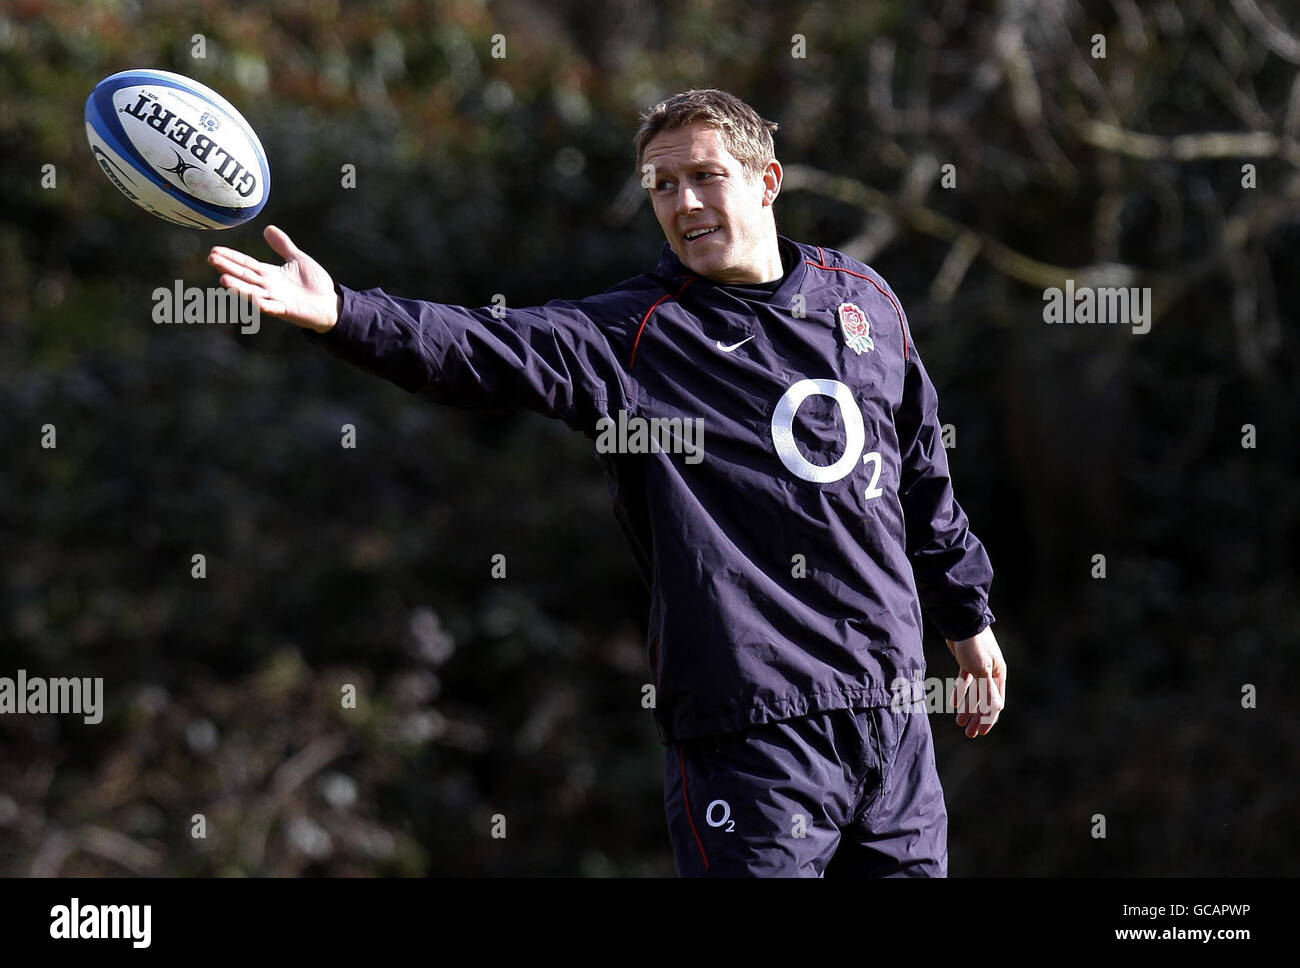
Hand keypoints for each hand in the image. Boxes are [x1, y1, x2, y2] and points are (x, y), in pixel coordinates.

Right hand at [208, 225, 339, 332]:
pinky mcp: (286, 310)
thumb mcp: (297, 259)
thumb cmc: (315, 283)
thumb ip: (283, 246)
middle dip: (228, 268)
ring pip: (253, 292)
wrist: (331, 303)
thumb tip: (268, 228)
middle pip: (245, 276)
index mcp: (270, 274)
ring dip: (239, 287)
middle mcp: (268, 287)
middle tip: (211, 259)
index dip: (231, 257)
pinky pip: (272, 307)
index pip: (246, 264)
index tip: (214, 250)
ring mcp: (276, 299)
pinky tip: (253, 299)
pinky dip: (262, 304)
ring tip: (223, 280)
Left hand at [945, 625, 1005, 737]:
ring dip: (968, 708)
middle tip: (969, 734)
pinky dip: (960, 692)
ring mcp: (978, 667)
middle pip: (985, 700)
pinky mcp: (966, 662)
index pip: (995, 703)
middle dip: (977, 718)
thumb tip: (995, 709)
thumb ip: (987, 689)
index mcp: (998, 675)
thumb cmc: (974, 645)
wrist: (960, 622)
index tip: (981, 732)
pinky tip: (954, 704)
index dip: (988, 719)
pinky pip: (965, 681)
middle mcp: (991, 672)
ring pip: (974, 693)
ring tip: (960, 723)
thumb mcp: (981, 669)